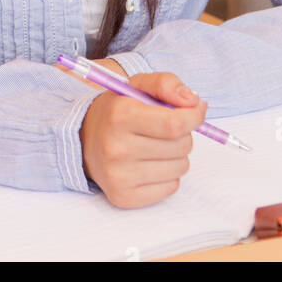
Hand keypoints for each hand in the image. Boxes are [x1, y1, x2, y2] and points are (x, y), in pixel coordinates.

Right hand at [80, 71, 207, 207]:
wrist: (84, 139)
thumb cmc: (118, 110)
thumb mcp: (138, 85)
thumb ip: (166, 84)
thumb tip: (194, 102)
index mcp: (120, 115)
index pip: (174, 124)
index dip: (194, 117)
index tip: (197, 111)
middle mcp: (116, 147)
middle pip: (180, 146)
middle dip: (183, 134)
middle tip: (165, 128)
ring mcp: (118, 175)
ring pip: (180, 168)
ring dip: (177, 155)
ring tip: (156, 146)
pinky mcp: (123, 197)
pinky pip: (171, 188)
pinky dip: (168, 175)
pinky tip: (150, 164)